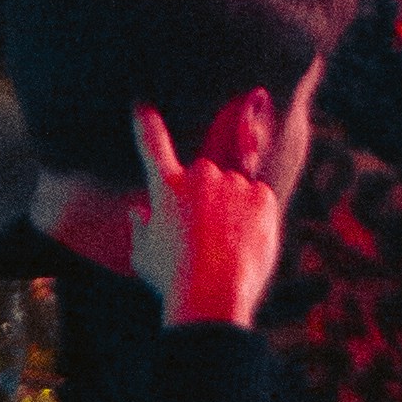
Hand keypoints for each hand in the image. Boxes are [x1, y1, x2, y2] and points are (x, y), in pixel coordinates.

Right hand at [132, 108, 284, 328]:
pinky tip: (245, 242)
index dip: (147, 125)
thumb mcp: (145, 255)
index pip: (153, 145)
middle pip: (204, 176)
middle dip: (206, 196)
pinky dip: (254, 216)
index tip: (143, 107)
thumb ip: (142, 228)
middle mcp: (200, 175)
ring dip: (231, 207)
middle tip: (205, 234)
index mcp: (166, 186)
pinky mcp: (262, 195)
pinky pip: (258, 200)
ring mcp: (233, 183)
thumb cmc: (172, 279)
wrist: (212, 294)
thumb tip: (139, 212)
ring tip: (225, 245)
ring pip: (234, 189)